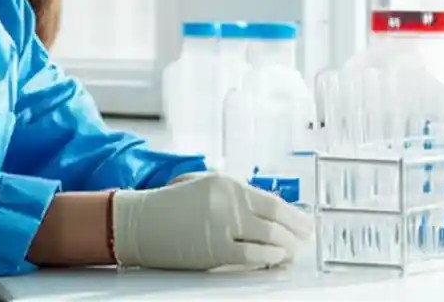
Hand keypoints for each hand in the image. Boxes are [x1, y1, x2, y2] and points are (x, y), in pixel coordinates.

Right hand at [111, 173, 311, 270]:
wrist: (138, 222)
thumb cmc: (167, 205)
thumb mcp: (203, 186)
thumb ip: (233, 196)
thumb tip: (267, 212)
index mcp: (227, 184)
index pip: (272, 201)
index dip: (295, 215)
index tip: (306, 223)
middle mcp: (228, 202)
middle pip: (277, 220)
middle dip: (297, 233)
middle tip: (306, 240)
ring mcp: (223, 226)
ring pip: (270, 238)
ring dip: (286, 248)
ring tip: (292, 253)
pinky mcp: (215, 250)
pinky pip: (252, 255)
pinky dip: (269, 258)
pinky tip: (275, 259)